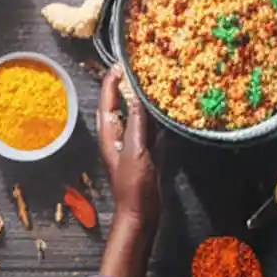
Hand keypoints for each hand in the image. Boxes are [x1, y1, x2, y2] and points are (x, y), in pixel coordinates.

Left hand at [96, 65, 160, 276]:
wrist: (141, 215)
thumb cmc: (134, 186)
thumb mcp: (136, 151)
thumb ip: (137, 123)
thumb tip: (137, 95)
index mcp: (110, 133)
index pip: (108, 99)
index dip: (113, 80)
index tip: (122, 62)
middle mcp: (119, 135)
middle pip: (121, 104)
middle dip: (127, 85)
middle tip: (140, 67)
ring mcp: (132, 144)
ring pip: (136, 115)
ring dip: (143, 100)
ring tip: (155, 82)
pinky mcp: (146, 153)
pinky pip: (151, 129)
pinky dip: (156, 118)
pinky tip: (168, 110)